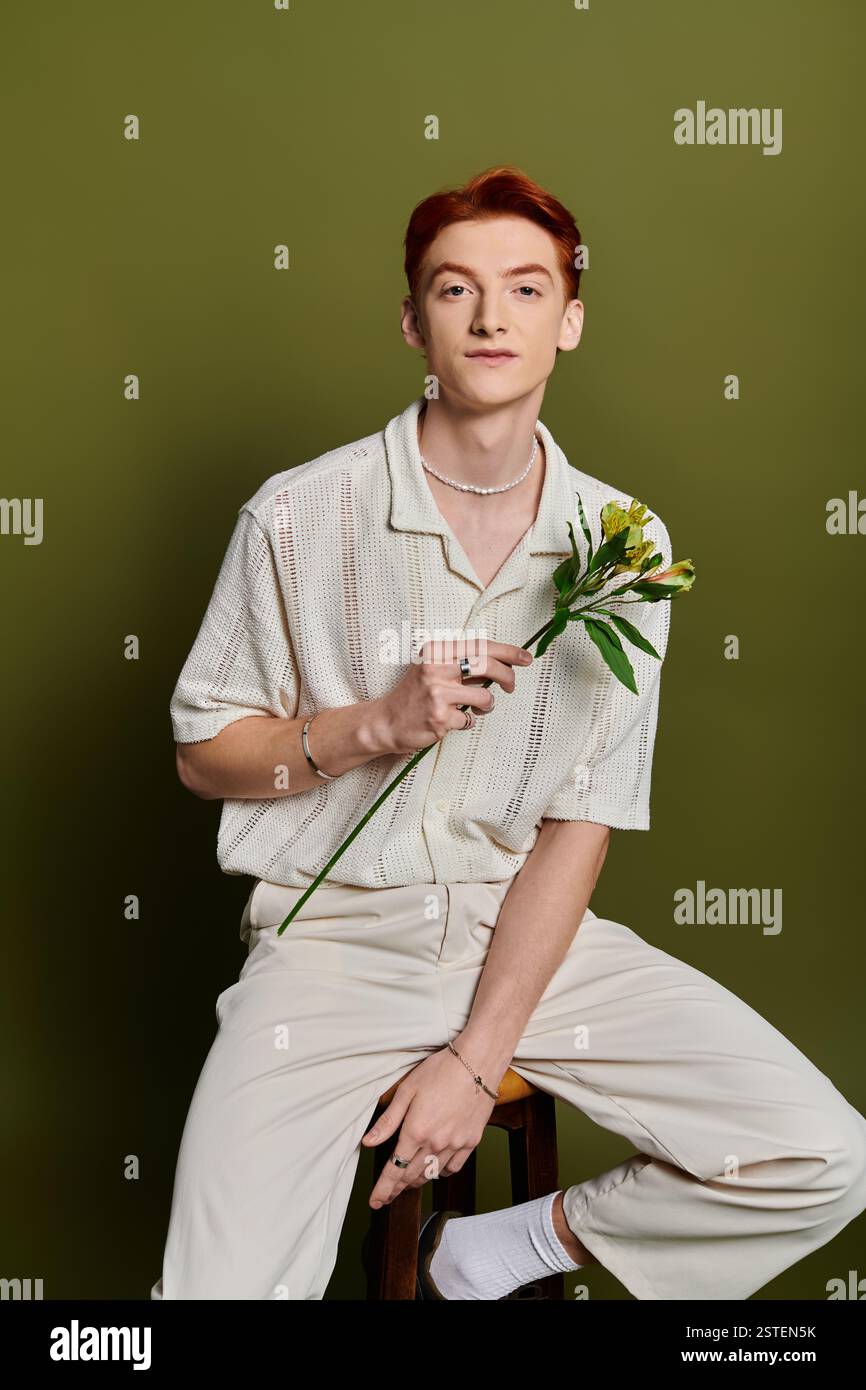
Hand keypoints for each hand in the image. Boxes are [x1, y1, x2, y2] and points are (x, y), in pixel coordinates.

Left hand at [360, 1043, 500, 1207]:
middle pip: (412, 1176)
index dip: (383, 1189)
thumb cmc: (441, 1070)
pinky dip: (441, 1172)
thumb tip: (368, 1142)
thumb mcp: (407, 1090)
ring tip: (407, 1183)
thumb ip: (388, 1121)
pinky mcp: (472, 1141)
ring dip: (417, 1181)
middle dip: (396, 1189)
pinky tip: (435, 1168)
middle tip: (387, 1196)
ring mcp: (456, 1144)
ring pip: (432, 1174)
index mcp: (415, 1131)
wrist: (478, 1063)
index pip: (394, 1169)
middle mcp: (436, 1143)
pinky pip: (453, 1167)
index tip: (375, 1202)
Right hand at [375, 637, 532, 757]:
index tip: (526, 658)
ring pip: (485, 697)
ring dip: (486, 706)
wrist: (386, 721)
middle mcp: (435, 668)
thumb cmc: (415, 694)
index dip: (508, 652)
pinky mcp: (439, 718)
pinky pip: (469, 720)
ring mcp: (436, 694)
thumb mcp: (433, 668)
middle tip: (511, 686)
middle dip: (507, 676)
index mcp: (436, 651)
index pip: (480, 645)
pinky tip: (450, 720)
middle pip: (487, 665)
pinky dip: (466, 722)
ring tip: (473, 708)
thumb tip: (502, 663)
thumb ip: (462, 663)